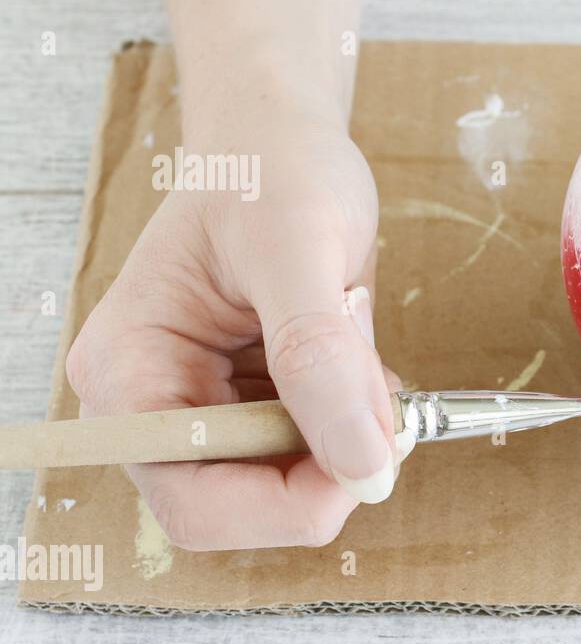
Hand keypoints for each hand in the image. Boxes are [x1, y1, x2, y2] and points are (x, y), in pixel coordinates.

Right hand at [66, 107, 410, 549]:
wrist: (283, 138)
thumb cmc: (273, 170)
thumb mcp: (299, 250)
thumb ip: (323, 358)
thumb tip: (365, 465)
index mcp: (130, 373)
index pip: (194, 500)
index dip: (285, 505)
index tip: (372, 461)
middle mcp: (157, 404)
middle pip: (243, 505)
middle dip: (326, 468)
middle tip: (386, 407)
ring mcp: (207, 405)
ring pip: (289, 481)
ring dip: (347, 437)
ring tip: (360, 347)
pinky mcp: (255, 399)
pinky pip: (314, 446)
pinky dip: (354, 418)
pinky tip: (358, 354)